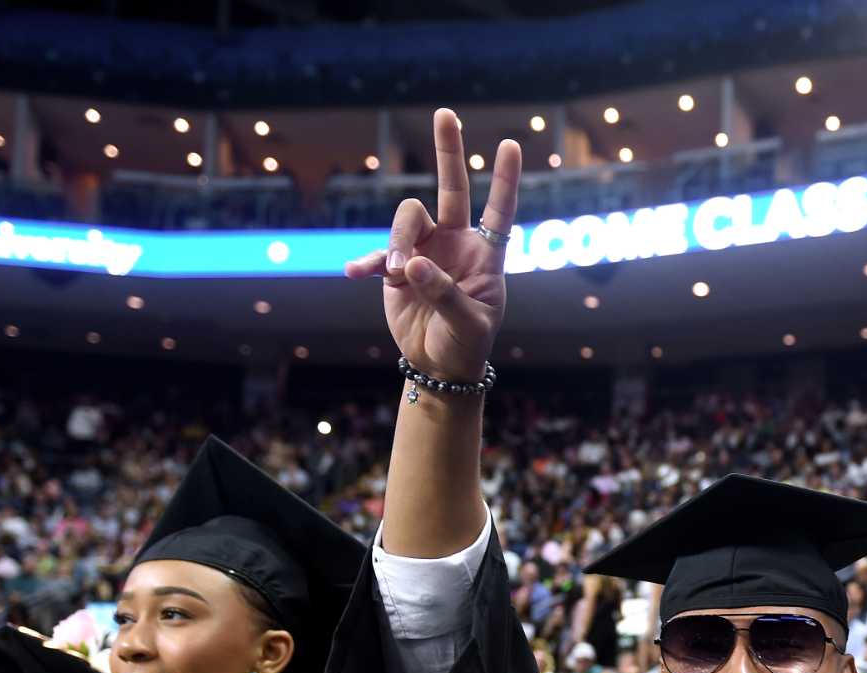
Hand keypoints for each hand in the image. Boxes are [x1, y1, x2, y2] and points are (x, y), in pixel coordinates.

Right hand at [344, 109, 521, 383]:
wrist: (438, 365)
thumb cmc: (465, 344)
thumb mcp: (466, 324)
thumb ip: (444, 293)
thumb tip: (416, 263)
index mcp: (484, 254)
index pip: (498, 210)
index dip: (504, 179)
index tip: (510, 144)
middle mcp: (455, 243)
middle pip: (451, 188)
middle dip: (448, 150)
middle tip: (446, 114)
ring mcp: (424, 251)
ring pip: (407, 219)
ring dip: (399, 242)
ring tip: (402, 276)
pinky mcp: (397, 267)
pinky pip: (379, 253)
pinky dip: (368, 261)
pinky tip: (357, 273)